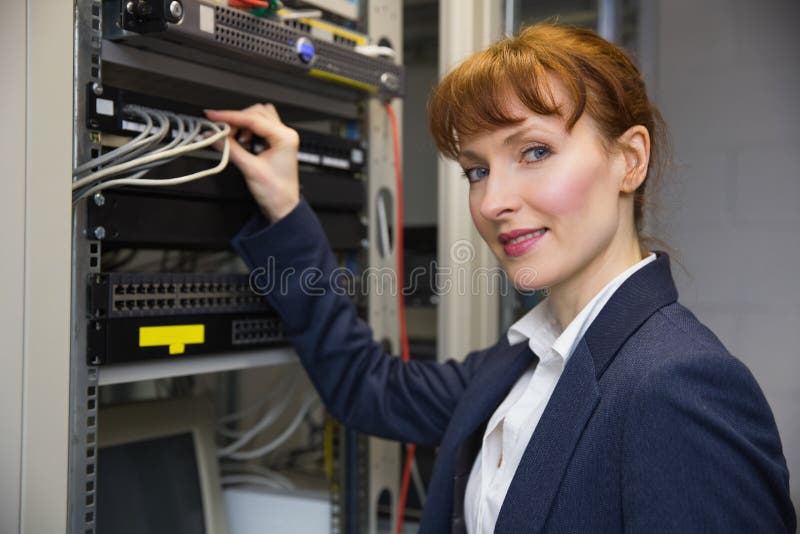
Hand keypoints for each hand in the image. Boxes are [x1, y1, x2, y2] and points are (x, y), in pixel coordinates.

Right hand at [205, 104, 299, 221]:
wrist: (283, 207)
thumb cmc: (275, 192)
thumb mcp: (249, 169)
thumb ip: (230, 149)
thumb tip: (214, 136)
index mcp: (285, 138)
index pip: (253, 119)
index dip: (230, 116)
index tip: (214, 116)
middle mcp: (285, 134)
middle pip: (256, 113)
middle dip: (236, 120)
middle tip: (221, 130)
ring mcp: (282, 137)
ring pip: (258, 117)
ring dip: (242, 123)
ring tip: (233, 137)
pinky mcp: (276, 142)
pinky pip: (260, 127)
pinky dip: (247, 129)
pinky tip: (242, 140)